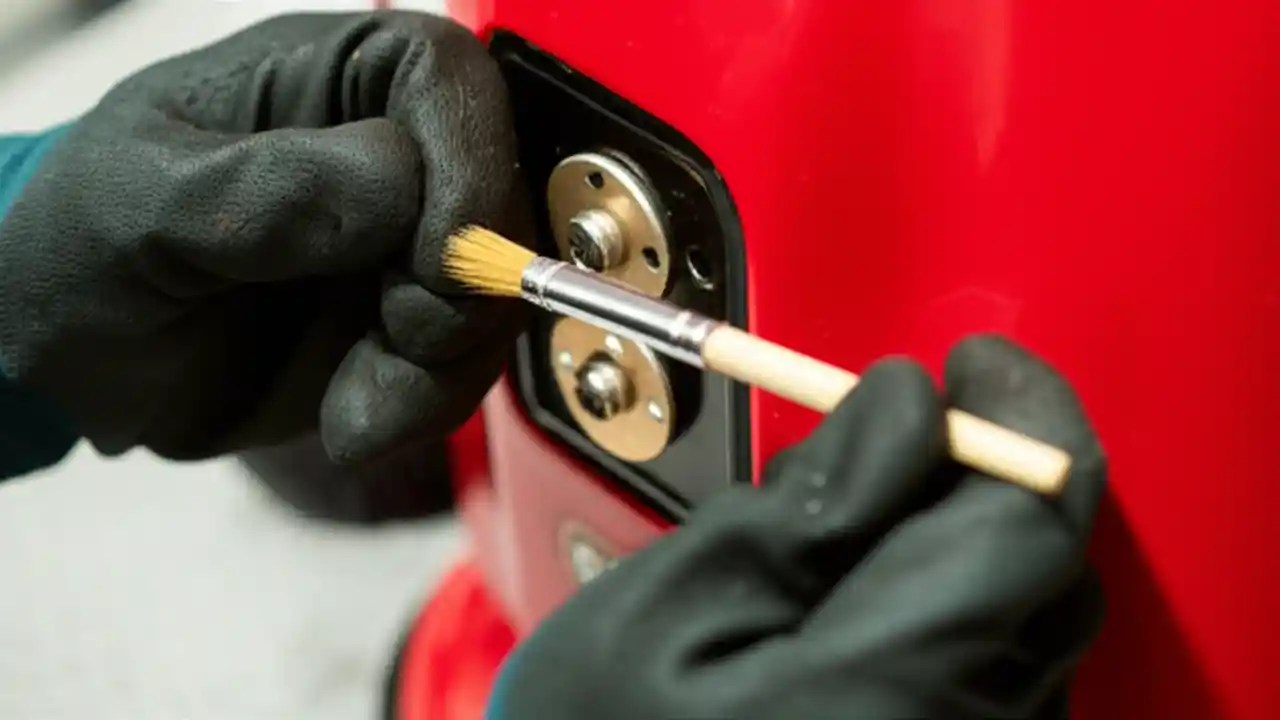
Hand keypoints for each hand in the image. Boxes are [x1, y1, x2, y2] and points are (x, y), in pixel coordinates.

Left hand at [0, 12, 527, 461]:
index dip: (468, 168)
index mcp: (328, 78)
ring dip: (439, 369)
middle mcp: (388, 152)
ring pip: (493, 298)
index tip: (434, 266)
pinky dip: (424, 405)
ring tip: (353, 406)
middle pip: (500, 197)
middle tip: (395, 338)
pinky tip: (354, 419)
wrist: (76, 366)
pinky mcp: (408, 327)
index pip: (447, 81)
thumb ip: (261, 192)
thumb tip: (394, 193)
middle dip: (460, 292)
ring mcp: (405, 245)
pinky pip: (464, 365)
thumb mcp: (139, 205)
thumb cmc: (82, 248)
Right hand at [489, 336, 1106, 718]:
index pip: (1027, 525)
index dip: (1022, 417)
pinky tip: (870, 598)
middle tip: (905, 428)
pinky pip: (1005, 674)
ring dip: (969, 539)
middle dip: (986, 471)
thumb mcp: (672, 607)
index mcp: (893, 688)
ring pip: (1033, 618)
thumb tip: (904, 406)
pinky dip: (958, 607)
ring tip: (860, 522)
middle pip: (1046, 567)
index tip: (973, 365)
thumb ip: (805, 507)